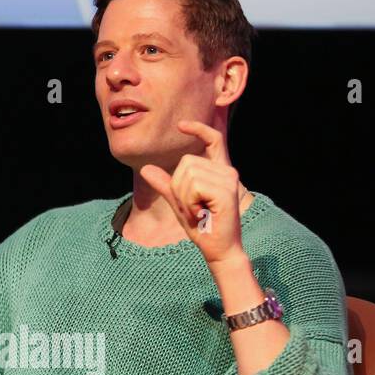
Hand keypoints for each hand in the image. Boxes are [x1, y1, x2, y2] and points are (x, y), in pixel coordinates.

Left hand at [138, 120, 246, 266]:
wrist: (218, 248)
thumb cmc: (201, 226)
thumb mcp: (178, 202)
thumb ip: (165, 185)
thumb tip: (146, 168)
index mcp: (218, 171)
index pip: (213, 140)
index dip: (198, 129)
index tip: (181, 125)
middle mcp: (227, 171)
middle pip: (186, 162)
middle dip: (179, 187)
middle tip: (192, 207)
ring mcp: (228, 179)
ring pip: (188, 174)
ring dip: (184, 197)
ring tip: (198, 211)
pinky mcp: (226, 190)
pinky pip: (193, 186)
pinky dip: (190, 202)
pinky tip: (202, 214)